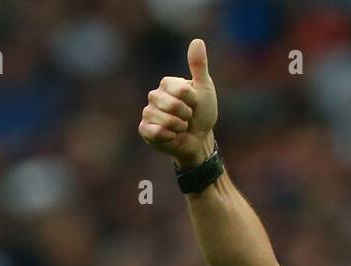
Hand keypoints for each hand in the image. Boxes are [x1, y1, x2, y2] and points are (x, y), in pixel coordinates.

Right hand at [138, 38, 218, 167]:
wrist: (200, 140)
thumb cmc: (202, 113)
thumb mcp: (204, 89)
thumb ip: (199, 66)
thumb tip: (197, 40)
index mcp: (167, 84)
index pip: (179, 89)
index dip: (192, 99)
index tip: (194, 102)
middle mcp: (155, 96)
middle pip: (170, 104)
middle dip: (185, 114)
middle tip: (188, 117)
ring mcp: (148, 113)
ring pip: (163, 119)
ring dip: (179, 127)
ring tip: (181, 127)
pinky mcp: (145, 130)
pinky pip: (154, 132)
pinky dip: (169, 137)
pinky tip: (172, 136)